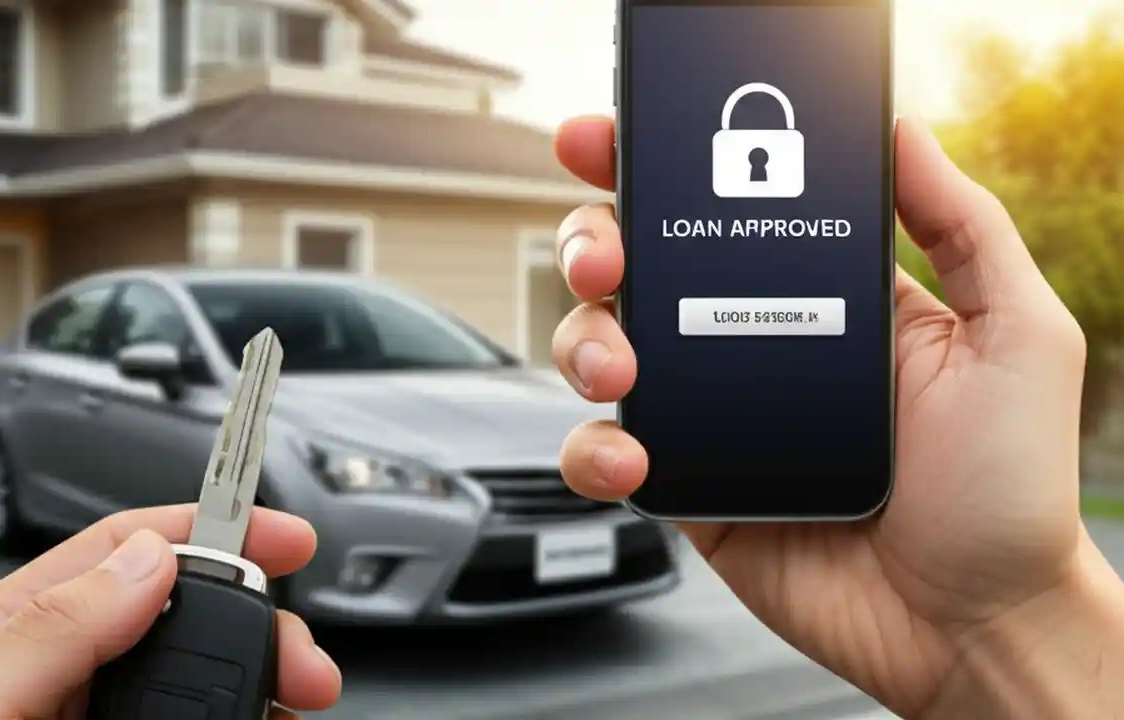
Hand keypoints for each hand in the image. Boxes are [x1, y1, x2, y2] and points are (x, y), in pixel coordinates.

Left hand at [0, 506, 340, 719]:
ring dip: (263, 689)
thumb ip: (53, 625)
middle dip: (260, 628)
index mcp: (10, 636)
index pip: (123, 553)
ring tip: (294, 711)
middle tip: (305, 669)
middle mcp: (62, 680)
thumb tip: (148, 559)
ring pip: (204, 685)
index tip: (285, 540)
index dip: (212, 533)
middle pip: (185, 621)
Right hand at [551, 116, 1123, 716]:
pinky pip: (606, 453)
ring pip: (602, 350)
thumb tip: (905, 135)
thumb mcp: (1017, 337)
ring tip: (619, 367)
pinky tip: (635, 457)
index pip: (721, 212)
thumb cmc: (1007, 492)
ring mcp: (711, 418)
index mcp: (817, 296)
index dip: (654, 169)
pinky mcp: (686, 487)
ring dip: (584, 341)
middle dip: (594, 243)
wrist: (971, 623)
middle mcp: (751, 345)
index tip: (612, 144)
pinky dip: (596, 450)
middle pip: (638, 267)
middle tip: (605, 257)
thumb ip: (966, 228)